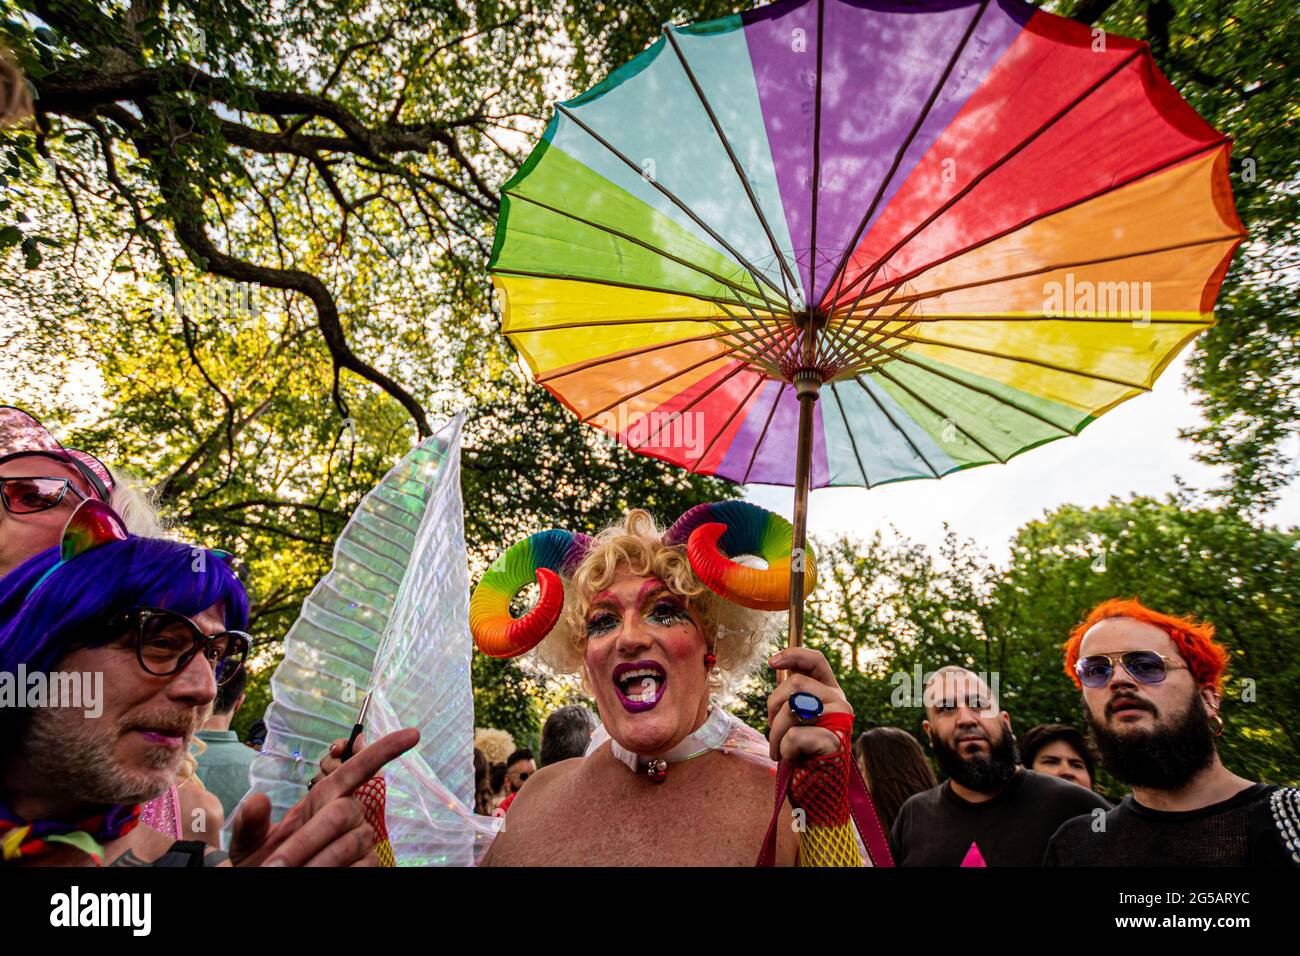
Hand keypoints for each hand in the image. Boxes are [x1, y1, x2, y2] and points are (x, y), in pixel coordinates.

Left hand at [229, 727, 416, 866]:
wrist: (269, 892)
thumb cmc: (262, 865)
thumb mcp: (249, 844)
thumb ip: (251, 823)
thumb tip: (256, 799)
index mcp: (325, 798)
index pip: (359, 768)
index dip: (385, 750)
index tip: (413, 734)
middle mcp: (349, 816)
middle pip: (342, 813)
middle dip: (306, 841)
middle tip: (276, 868)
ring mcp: (362, 843)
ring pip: (347, 846)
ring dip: (316, 864)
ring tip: (290, 878)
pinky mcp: (369, 867)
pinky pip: (360, 868)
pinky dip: (335, 875)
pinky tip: (319, 881)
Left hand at [766, 647, 851, 762]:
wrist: (818, 794)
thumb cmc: (804, 757)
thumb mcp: (797, 721)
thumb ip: (793, 698)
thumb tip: (777, 668)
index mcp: (831, 694)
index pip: (816, 661)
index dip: (793, 655)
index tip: (771, 662)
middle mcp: (839, 702)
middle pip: (795, 683)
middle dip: (772, 708)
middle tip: (772, 733)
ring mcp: (840, 721)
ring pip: (791, 708)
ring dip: (775, 734)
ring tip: (780, 752)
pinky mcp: (834, 741)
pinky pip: (793, 736)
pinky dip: (785, 751)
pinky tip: (795, 761)